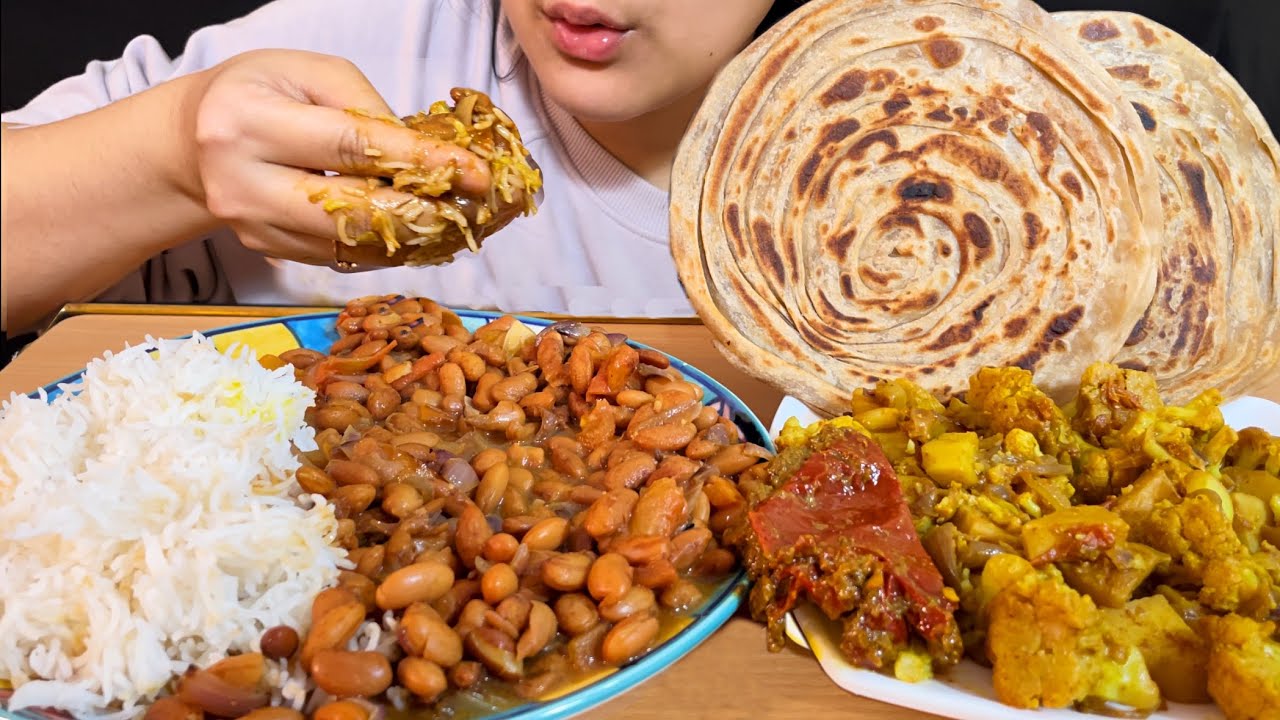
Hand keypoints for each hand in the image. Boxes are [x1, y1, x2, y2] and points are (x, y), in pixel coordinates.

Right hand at [183, 49, 490, 266]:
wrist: (193, 142)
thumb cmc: (258, 94)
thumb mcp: (308, 72)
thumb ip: (367, 106)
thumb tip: (426, 155)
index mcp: (248, 121)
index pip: (351, 146)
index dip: (420, 163)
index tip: (476, 173)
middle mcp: (243, 183)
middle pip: (353, 211)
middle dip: (427, 213)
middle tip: (479, 208)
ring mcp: (255, 227)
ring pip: (354, 244)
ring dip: (417, 238)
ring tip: (462, 222)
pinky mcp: (272, 253)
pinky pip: (345, 257)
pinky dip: (391, 248)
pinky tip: (424, 233)